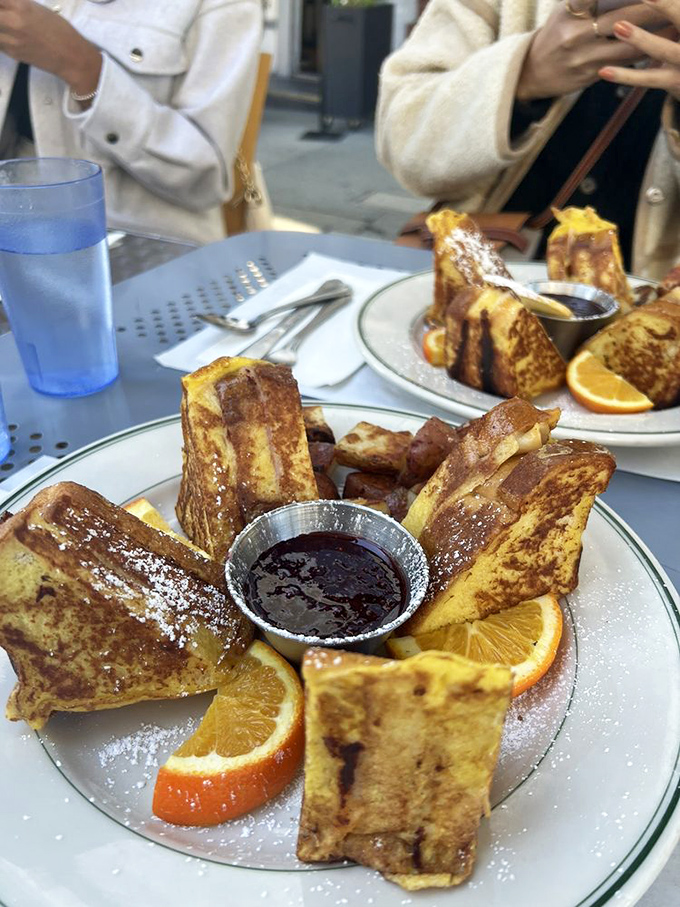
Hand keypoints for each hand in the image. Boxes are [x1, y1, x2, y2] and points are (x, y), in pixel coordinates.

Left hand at [0, 0, 100, 98]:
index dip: (2, 4)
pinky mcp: (12, 53)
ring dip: (0, 28)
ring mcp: (11, 39)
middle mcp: (12, 21)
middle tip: (5, 16)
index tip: (5, 6)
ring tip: (8, 28)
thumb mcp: (37, 9)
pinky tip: (11, 37)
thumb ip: (17, 5)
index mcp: (21, 6)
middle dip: (0, 14)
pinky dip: (2, 38)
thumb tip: (6, 5)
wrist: (71, 58)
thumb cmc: (60, 30)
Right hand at [517, 1, 666, 99]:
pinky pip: (625, 63)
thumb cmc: (556, 32)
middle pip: (623, 17)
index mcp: (569, 11)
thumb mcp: (566, 8)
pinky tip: (662, 45)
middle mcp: (575, 34)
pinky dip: (645, 52)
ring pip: (629, 44)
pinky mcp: (591, 75)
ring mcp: (583, 58)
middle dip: (651, 7)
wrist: (532, 73)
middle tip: (673, 2)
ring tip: (676, 23)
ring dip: (657, 34)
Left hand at [601, 0, 679, 99]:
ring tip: (618, 27)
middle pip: (678, 16)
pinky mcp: (674, 81)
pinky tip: (603, 71)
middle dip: (661, 4)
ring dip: (640, 38)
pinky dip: (625, 75)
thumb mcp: (678, 19)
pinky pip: (648, 78)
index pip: (677, 6)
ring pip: (662, 49)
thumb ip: (665, 7)